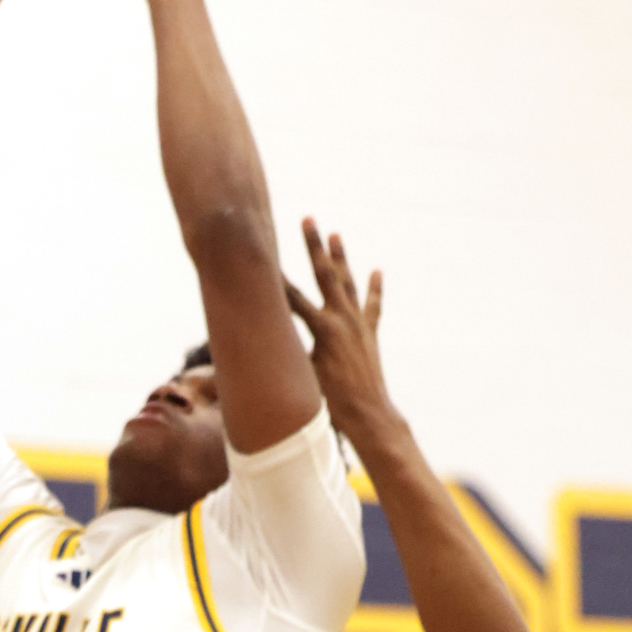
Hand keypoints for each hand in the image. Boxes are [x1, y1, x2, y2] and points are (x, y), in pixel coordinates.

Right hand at [285, 221, 390, 444]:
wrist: (368, 414)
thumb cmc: (330, 402)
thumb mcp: (302, 374)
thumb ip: (283, 354)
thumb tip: (255, 348)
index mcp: (323, 329)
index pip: (291, 296)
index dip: (274, 275)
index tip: (263, 251)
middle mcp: (342, 319)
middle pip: (324, 274)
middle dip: (314, 245)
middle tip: (308, 218)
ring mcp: (358, 324)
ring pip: (347, 282)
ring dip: (341, 257)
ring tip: (335, 233)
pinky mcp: (369, 333)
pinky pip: (372, 305)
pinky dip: (373, 287)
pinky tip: (376, 270)